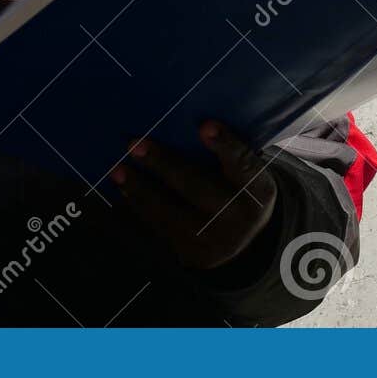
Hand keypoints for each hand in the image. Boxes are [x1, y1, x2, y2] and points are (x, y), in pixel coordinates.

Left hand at [109, 120, 278, 269]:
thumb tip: (187, 122)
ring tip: (118, 170)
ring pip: (172, 213)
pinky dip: (139, 209)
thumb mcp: (245, 174)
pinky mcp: (191, 255)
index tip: (205, 125)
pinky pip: (160, 230)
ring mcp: (214, 241)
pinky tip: (124, 191)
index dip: (225, 146)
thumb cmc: (239, 189)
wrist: (247, 242)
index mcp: (258, 191)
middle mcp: (239, 218)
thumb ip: (225, 153)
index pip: (244, 165)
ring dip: (140, 189)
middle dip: (164, 164)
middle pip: (198, 188)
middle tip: (135, 144)